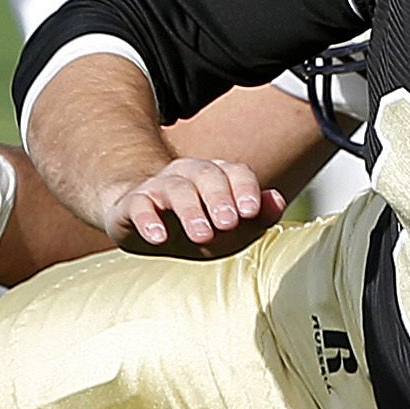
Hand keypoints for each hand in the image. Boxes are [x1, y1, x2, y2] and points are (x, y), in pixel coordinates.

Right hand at [101, 158, 287, 259]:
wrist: (141, 225)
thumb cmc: (194, 226)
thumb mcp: (230, 229)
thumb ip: (258, 217)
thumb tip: (277, 201)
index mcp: (215, 176)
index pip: (234, 171)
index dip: (244, 188)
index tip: (251, 210)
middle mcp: (187, 174)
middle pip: (206, 175)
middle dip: (218, 198)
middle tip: (228, 223)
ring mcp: (158, 187)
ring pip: (176, 189)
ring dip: (190, 211)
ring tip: (202, 235)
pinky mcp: (131, 204)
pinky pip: (139, 206)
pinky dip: (148, 219)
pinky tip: (158, 237)